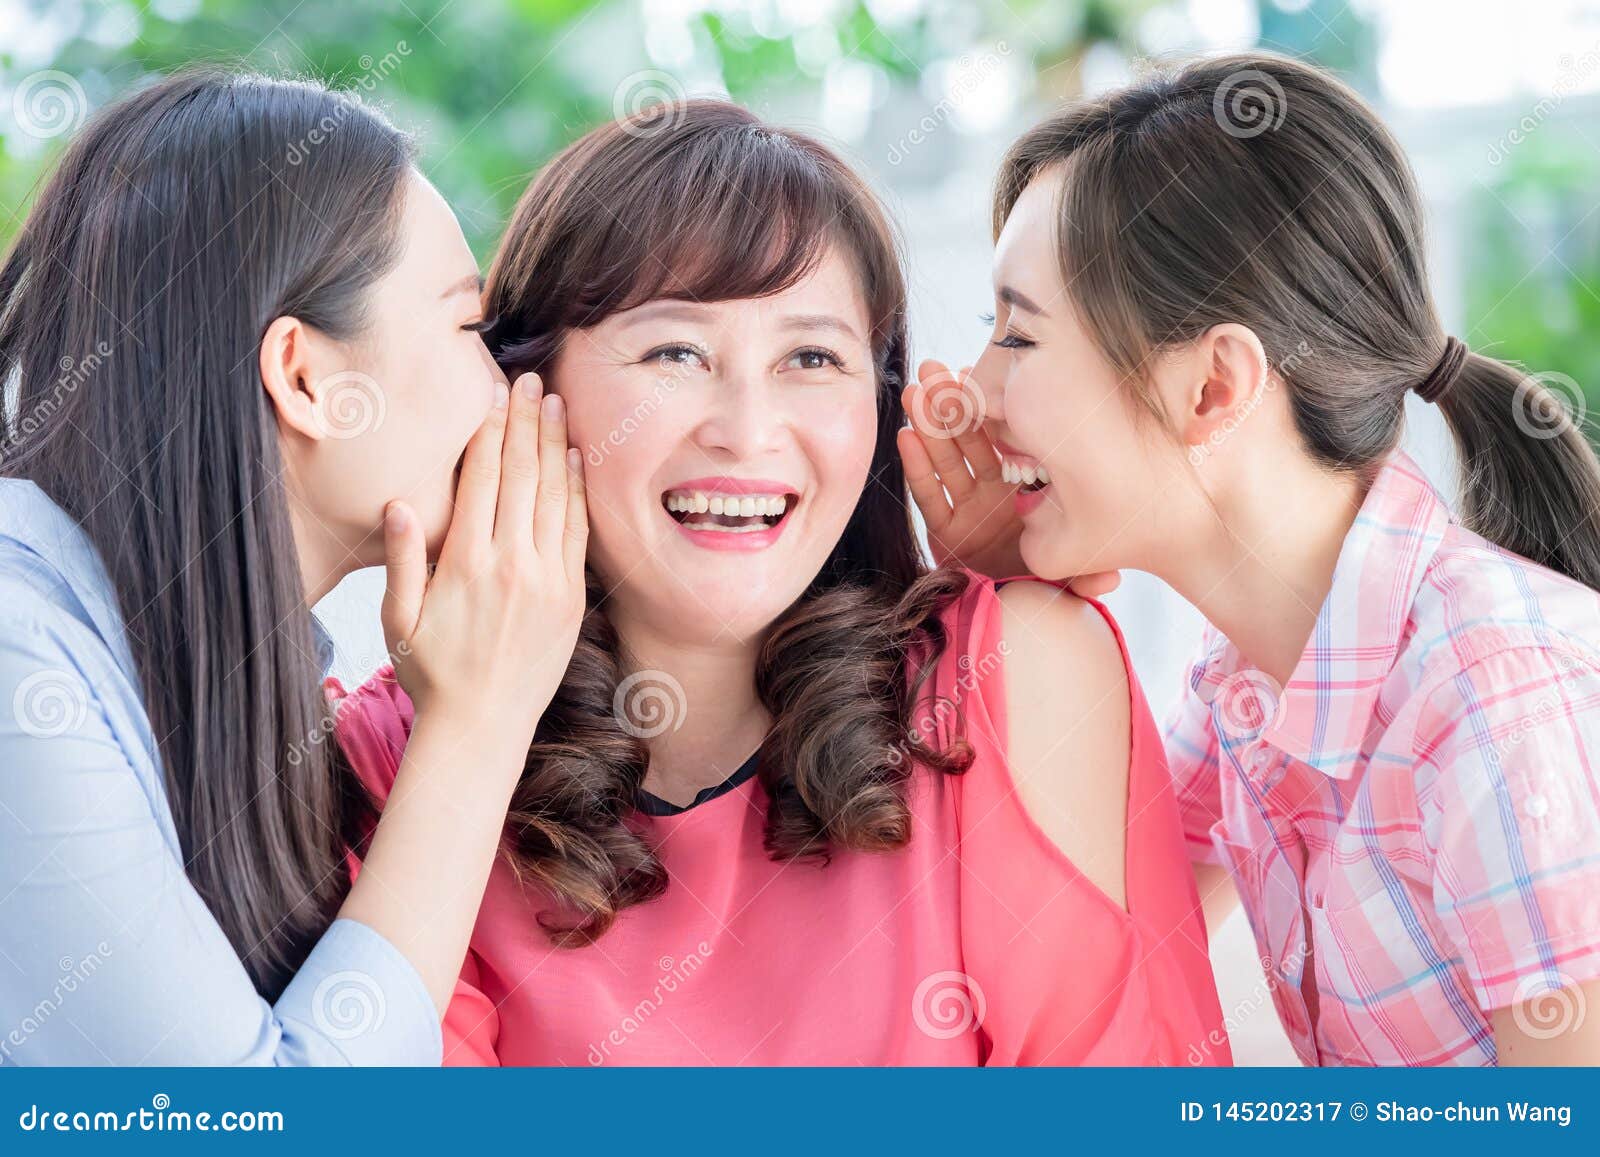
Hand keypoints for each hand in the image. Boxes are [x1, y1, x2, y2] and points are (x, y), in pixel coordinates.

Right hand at [379, 372, 587, 736]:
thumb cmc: (431, 673)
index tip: (494, 394)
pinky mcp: (570, 598)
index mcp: (464, 563)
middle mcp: (510, 565)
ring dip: (555, 445)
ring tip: (555, 404)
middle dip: (526, 422)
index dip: (490, 431)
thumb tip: (398, 502)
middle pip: (521, 475)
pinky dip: (577, 491)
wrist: (482, 727)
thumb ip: (402, 559)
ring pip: (553, 496)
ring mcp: (546, 580)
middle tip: (531, 380)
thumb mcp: (398, 619)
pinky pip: (576, 531)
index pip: (481, 479)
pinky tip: (576, 460)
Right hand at [897, 358, 1119, 597]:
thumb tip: (1111, 579)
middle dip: (951, 403)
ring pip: (948, 460)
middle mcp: (998, 491)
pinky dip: (918, 469)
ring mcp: (970, 508)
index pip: (1012, 439)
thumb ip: (1089, 573)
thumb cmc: (1048, 585)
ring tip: (913, 392)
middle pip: (973, 439)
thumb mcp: (1074, 572)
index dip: (994, 409)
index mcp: (1032, 486)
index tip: (978, 374)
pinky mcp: (945, 531)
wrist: (1011, 620)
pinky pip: (930, 496)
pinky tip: (906, 438)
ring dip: (929, 426)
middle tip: (934, 369)